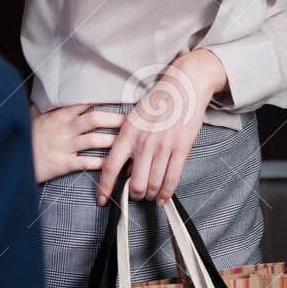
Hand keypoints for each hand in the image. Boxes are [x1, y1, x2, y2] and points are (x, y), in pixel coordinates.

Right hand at [30, 103, 123, 184]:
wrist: (11, 159)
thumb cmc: (24, 138)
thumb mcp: (31, 117)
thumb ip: (42, 107)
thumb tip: (45, 96)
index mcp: (59, 115)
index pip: (85, 103)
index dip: (103, 101)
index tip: (119, 99)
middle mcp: (64, 128)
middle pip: (95, 119)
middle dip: (115, 119)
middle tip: (132, 121)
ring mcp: (64, 145)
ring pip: (94, 140)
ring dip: (113, 140)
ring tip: (129, 141)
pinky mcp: (63, 163)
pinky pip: (86, 162)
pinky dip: (102, 163)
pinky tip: (114, 163)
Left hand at [96, 50, 225, 206]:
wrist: (183, 87)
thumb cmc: (158, 102)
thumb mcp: (135, 120)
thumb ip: (128, 144)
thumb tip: (125, 170)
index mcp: (127, 134)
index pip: (110, 167)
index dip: (105, 188)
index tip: (102, 201)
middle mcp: (143, 142)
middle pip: (135, 183)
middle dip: (135, 195)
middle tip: (136, 195)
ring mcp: (163, 146)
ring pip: (153, 184)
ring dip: (151, 195)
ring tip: (150, 196)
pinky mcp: (181, 148)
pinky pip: (172, 179)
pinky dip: (166, 193)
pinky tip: (163, 197)